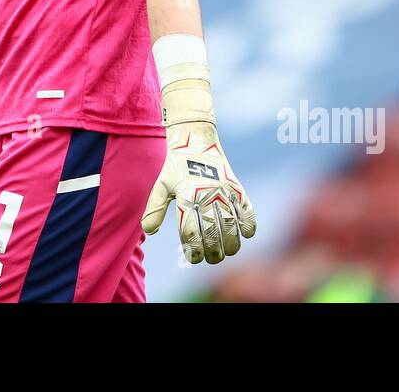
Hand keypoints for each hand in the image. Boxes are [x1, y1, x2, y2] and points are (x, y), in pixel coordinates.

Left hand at [141, 79, 255, 263]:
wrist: (195, 139)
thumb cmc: (176, 166)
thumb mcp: (162, 185)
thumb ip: (155, 208)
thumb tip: (149, 231)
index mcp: (185, 195)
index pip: (190, 231)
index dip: (193, 250)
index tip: (193, 258)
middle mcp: (205, 194)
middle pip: (212, 232)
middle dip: (212, 251)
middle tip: (211, 259)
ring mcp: (223, 190)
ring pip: (231, 224)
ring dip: (231, 243)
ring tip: (227, 252)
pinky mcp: (236, 185)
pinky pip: (247, 208)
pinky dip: (249, 223)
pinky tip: (246, 234)